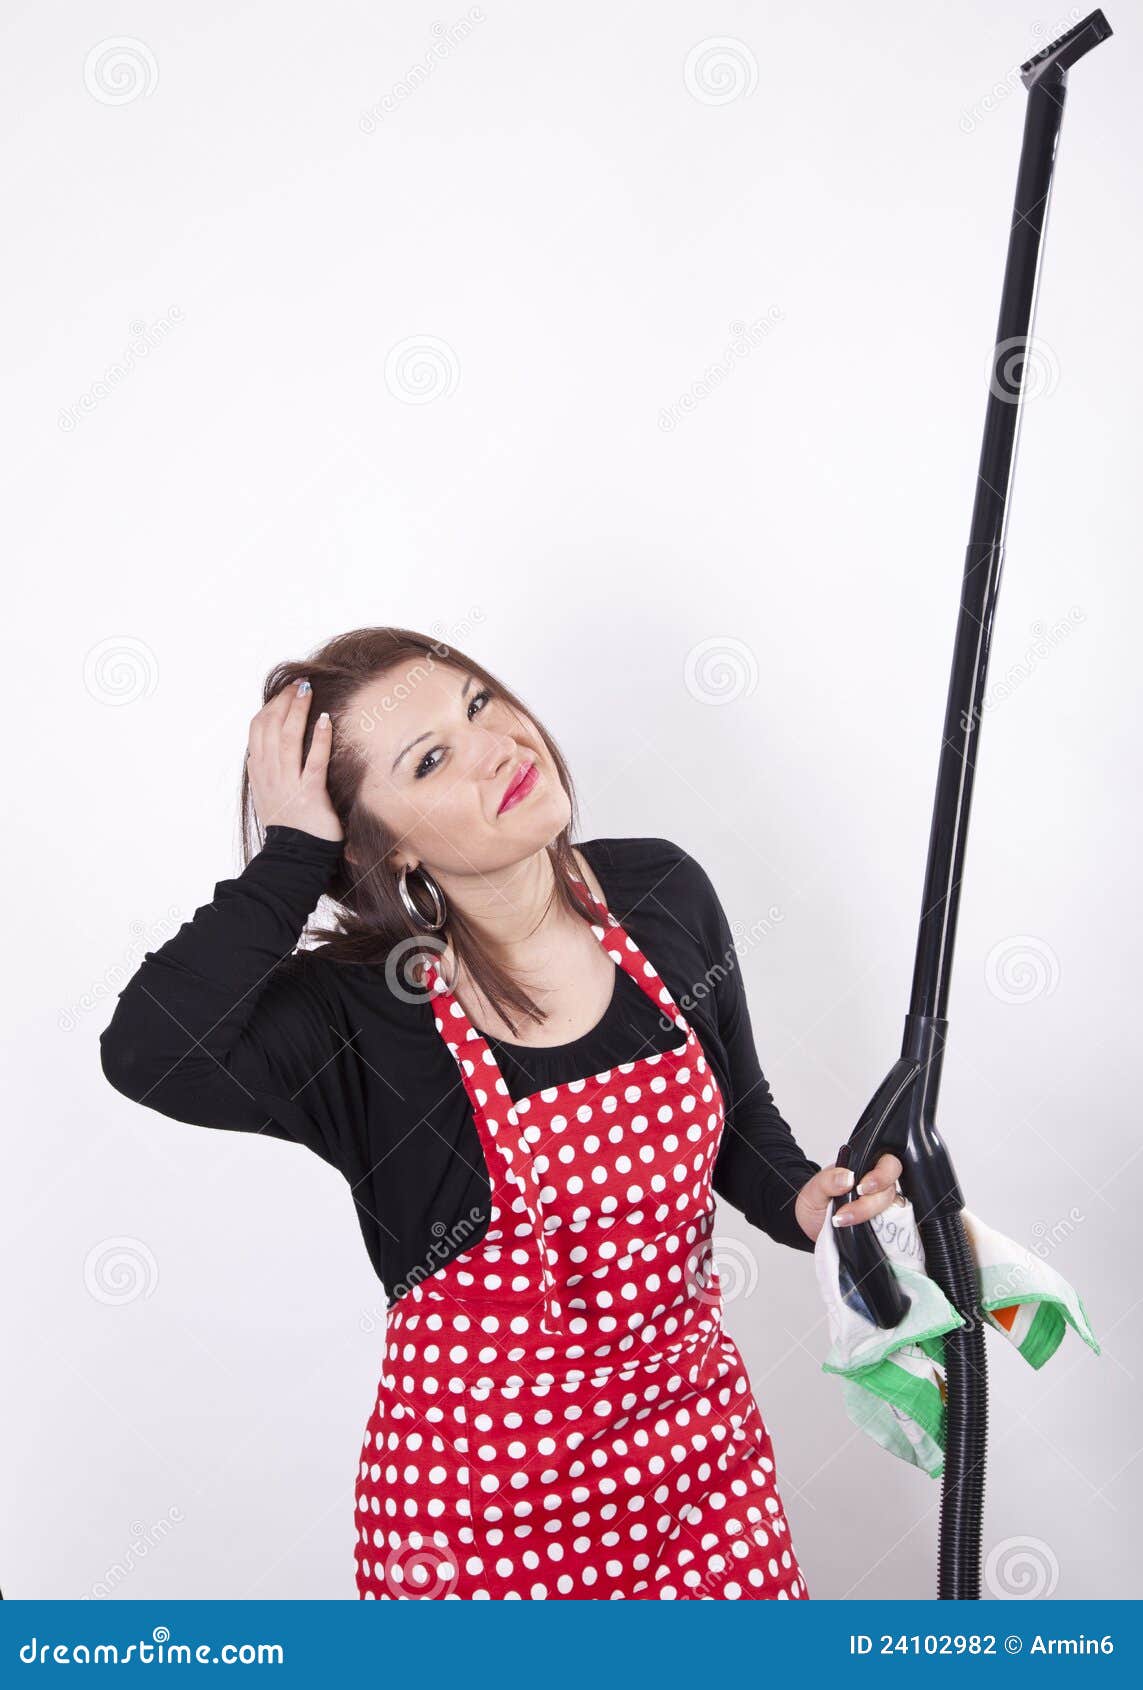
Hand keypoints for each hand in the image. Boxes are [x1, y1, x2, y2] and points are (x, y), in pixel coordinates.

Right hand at [246, 679, 343, 842]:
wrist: (294, 856)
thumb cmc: (289, 825)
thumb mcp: (270, 793)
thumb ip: (268, 769)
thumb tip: (269, 746)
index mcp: (258, 772)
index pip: (257, 729)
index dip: (270, 706)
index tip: (284, 691)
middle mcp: (269, 774)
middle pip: (270, 727)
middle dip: (283, 701)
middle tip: (299, 684)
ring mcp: (287, 783)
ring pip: (287, 738)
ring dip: (297, 711)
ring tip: (308, 691)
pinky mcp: (309, 794)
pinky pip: (313, 760)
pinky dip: (318, 738)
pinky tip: (325, 720)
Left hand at [794, 1152, 904, 1244]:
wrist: (810, 1225)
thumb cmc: (815, 1201)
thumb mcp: (814, 1188)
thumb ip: (828, 1180)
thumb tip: (848, 1177)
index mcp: (863, 1168)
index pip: (887, 1163)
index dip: (882, 1175)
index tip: (862, 1188)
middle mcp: (876, 1186)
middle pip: (890, 1189)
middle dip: (872, 1201)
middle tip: (849, 1211)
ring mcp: (880, 1207)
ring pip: (891, 1209)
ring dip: (869, 1216)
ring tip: (842, 1221)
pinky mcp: (881, 1226)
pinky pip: (891, 1228)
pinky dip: (880, 1231)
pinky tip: (860, 1231)